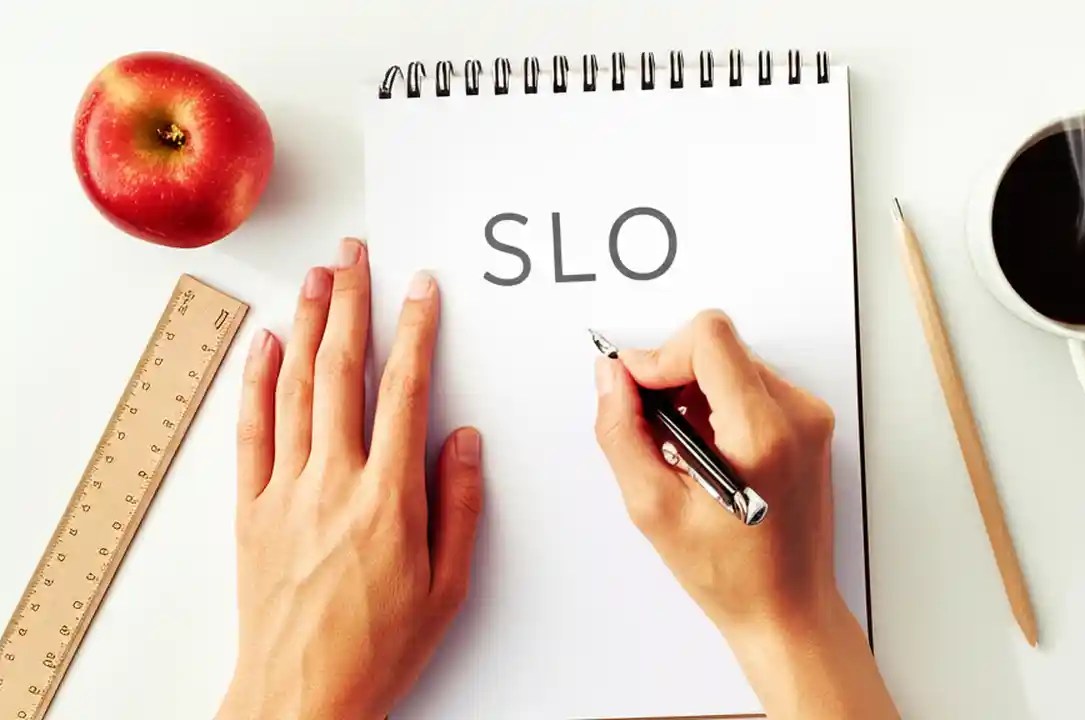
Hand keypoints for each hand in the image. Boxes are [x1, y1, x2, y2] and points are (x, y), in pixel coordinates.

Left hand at [217, 238, 483, 719]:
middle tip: (356, 256)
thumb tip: (462, 440)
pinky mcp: (250, 510)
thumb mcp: (447, 586)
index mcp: (389, 497)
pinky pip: (250, 431)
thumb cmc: (377, 648)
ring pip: (294, 388)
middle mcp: (333, 481)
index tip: (421, 290)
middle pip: (341, 370)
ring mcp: (285, 491)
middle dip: (352, 303)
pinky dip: (255, 382)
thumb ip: (458, 505)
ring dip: (306, 325)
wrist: (301, 696)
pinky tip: (264, 345)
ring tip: (317, 278)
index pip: (404, 390)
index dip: (415, 331)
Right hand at [593, 310, 896, 719]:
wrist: (787, 610)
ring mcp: (808, 417)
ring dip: (693, 394)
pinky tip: (705, 453)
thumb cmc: (734, 576)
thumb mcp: (654, 509)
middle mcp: (797, 414)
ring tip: (681, 452)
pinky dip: (717, 406)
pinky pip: (750, 384)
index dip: (659, 356)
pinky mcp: (808, 423)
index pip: (708, 338)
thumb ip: (622, 433)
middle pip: (718, 347)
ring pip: (731, 363)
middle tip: (652, 430)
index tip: (635, 388)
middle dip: (672, 378)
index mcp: (762, 432)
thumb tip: (610, 379)